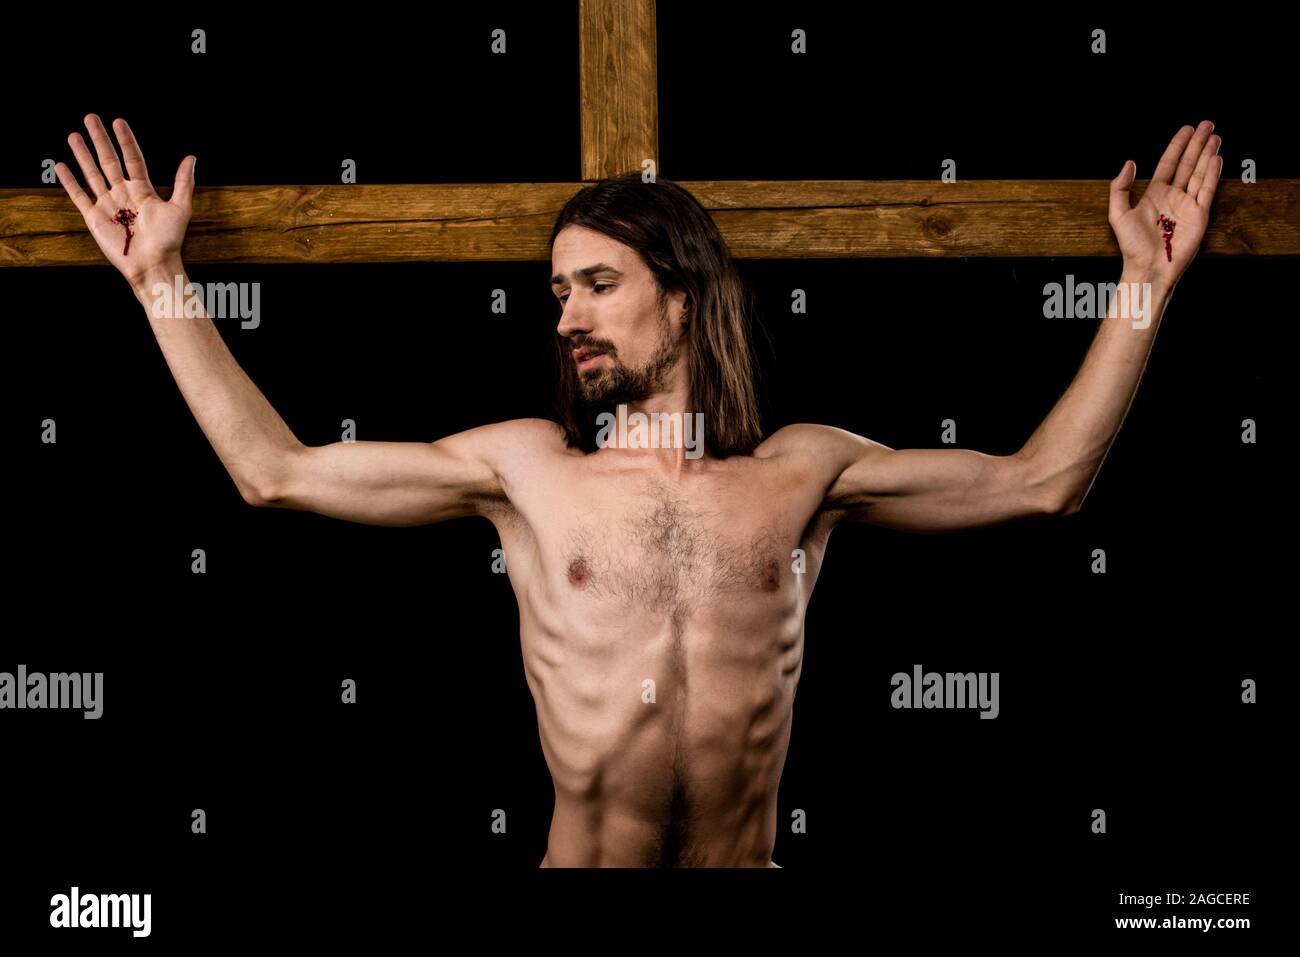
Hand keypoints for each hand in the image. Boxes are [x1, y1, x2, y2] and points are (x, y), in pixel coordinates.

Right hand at [55, 114, 196, 288]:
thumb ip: (183, 182)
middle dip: (100, 139)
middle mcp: (124, 194)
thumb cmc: (169, 240)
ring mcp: (108, 205)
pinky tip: (61, 165)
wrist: (153, 265)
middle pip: (109, 161)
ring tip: (74, 135)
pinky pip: (79, 196)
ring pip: (92, 173)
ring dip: (83, 154)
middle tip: (90, 117)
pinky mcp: (94, 217)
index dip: (126, 141)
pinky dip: (69, 181)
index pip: (132, 159)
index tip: (118, 121)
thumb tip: (191, 157)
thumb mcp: (181, 208)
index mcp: (143, 190)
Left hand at [1109, 120, 1221, 287]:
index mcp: (1154, 194)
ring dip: (1208, 154)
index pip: (1168, 163)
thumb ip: (1120, 188)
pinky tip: (1216, 158)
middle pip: (1188, 164)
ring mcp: (1187, 205)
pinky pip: (1207, 190)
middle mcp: (1172, 196)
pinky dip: (1212, 174)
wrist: (1149, 268)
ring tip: (1215, 137)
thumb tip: (1130, 162)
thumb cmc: (1132, 246)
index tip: (1187, 129)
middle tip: (1207, 124)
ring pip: (1200, 173)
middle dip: (1197, 144)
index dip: (1177, 145)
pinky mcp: (1200, 216)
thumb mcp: (1118, 214)